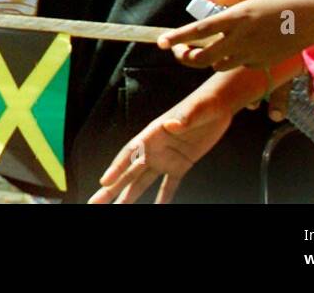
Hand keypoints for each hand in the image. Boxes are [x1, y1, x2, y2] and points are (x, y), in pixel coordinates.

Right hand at [90, 85, 234, 203]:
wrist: (218, 106)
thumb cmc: (204, 104)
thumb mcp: (196, 110)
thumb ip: (183, 118)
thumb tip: (172, 124)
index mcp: (153, 133)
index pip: (131, 152)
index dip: (117, 167)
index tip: (104, 181)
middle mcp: (153, 148)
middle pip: (128, 171)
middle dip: (112, 187)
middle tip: (95, 202)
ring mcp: (165, 158)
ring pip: (142, 181)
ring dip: (128, 195)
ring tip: (116, 208)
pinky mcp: (180, 165)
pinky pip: (168, 186)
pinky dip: (162, 199)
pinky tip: (155, 209)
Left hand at [159, 0, 313, 71]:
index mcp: (236, 18)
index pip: (199, 31)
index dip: (178, 38)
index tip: (162, 43)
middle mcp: (242, 39)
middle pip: (204, 58)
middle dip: (187, 57)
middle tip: (180, 52)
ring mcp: (253, 54)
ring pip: (220, 66)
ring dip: (209, 60)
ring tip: (204, 49)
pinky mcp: (264, 63)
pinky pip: (241, 65)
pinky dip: (233, 59)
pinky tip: (238, 48)